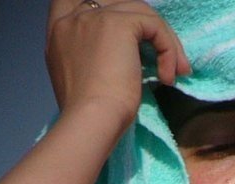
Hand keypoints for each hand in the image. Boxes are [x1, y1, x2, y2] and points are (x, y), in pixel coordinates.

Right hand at [46, 0, 188, 123]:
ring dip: (165, 42)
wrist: (91, 120)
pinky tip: (167, 77)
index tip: (131, 34)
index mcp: (59, 33)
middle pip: (118, 6)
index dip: (106, 11)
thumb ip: (92, 59)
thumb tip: (124, 57)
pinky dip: (168, 49)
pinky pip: (154, 26)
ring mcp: (93, 17)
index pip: (78, 2)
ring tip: (175, 72)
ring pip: (141, 14)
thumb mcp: (81, 80)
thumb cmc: (89, 115)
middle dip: (145, 26)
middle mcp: (72, 19)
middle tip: (165, 58)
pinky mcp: (118, 24)